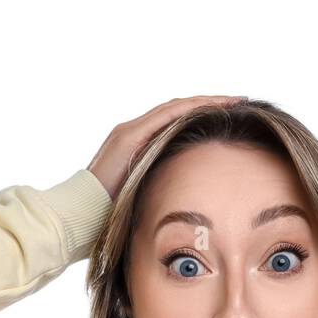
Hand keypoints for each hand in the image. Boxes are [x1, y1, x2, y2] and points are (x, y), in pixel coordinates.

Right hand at [87, 95, 245, 200]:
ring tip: (233, 101)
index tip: (227, 116)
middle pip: (178, 110)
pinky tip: (213, 106)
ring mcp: (130, 132)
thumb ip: (159, 190)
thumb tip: (183, 204)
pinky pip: (166, 116)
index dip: (201, 116)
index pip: (174, 123)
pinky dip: (191, 109)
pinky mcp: (128, 136)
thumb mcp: (142, 198)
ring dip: (206, 102)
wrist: (80, 214)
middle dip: (209, 104)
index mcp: (136, 145)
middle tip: (237, 102)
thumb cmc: (108, 216)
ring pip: (175, 108)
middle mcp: (133, 132)